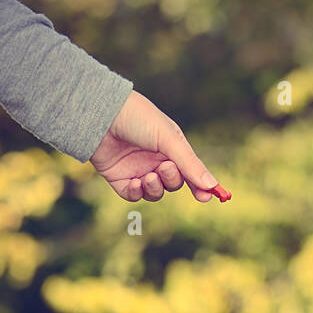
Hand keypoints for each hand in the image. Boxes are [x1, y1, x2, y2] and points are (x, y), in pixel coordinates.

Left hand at [89, 90, 218, 202]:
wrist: (101, 116)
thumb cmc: (137, 118)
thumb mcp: (168, 138)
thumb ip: (189, 163)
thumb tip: (212, 186)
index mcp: (170, 146)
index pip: (189, 171)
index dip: (199, 185)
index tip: (207, 197)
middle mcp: (155, 160)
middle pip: (173, 183)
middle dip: (172, 179)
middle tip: (164, 167)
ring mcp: (138, 170)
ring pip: (155, 192)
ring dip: (155, 188)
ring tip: (149, 176)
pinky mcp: (121, 180)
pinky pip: (135, 196)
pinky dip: (138, 192)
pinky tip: (136, 182)